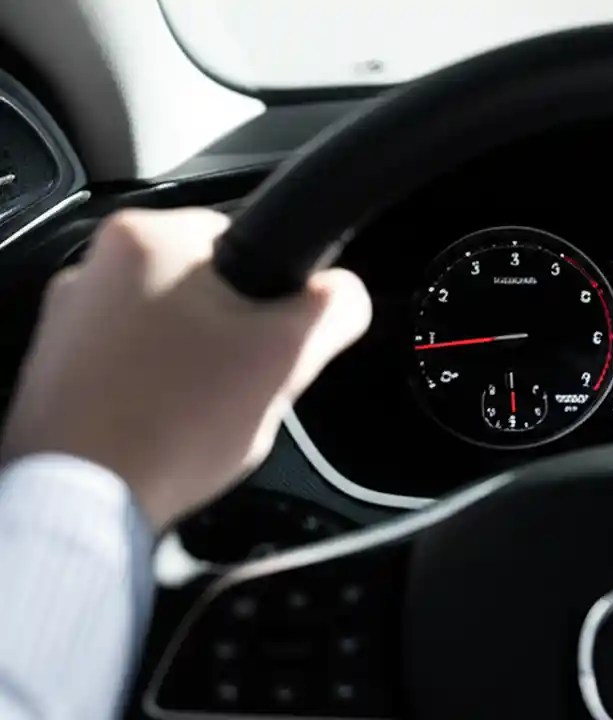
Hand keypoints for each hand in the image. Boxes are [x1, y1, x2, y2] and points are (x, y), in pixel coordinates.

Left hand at [0, 209, 370, 528]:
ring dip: (192, 365)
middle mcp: (92, 266)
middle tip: (238, 383)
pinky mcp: (56, 367)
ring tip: (198, 412)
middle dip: (230, 335)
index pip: (243, 241)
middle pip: (204, 290)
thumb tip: (347, 295)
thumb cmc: (175, 423)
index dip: (272, 297)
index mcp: (147, 238)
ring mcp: (67, 319)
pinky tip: (166, 425)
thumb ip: (334, 310)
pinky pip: (129, 366)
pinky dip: (153, 391)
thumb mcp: (287, 359)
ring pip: (168, 330)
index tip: (268, 340)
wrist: (84, 500)